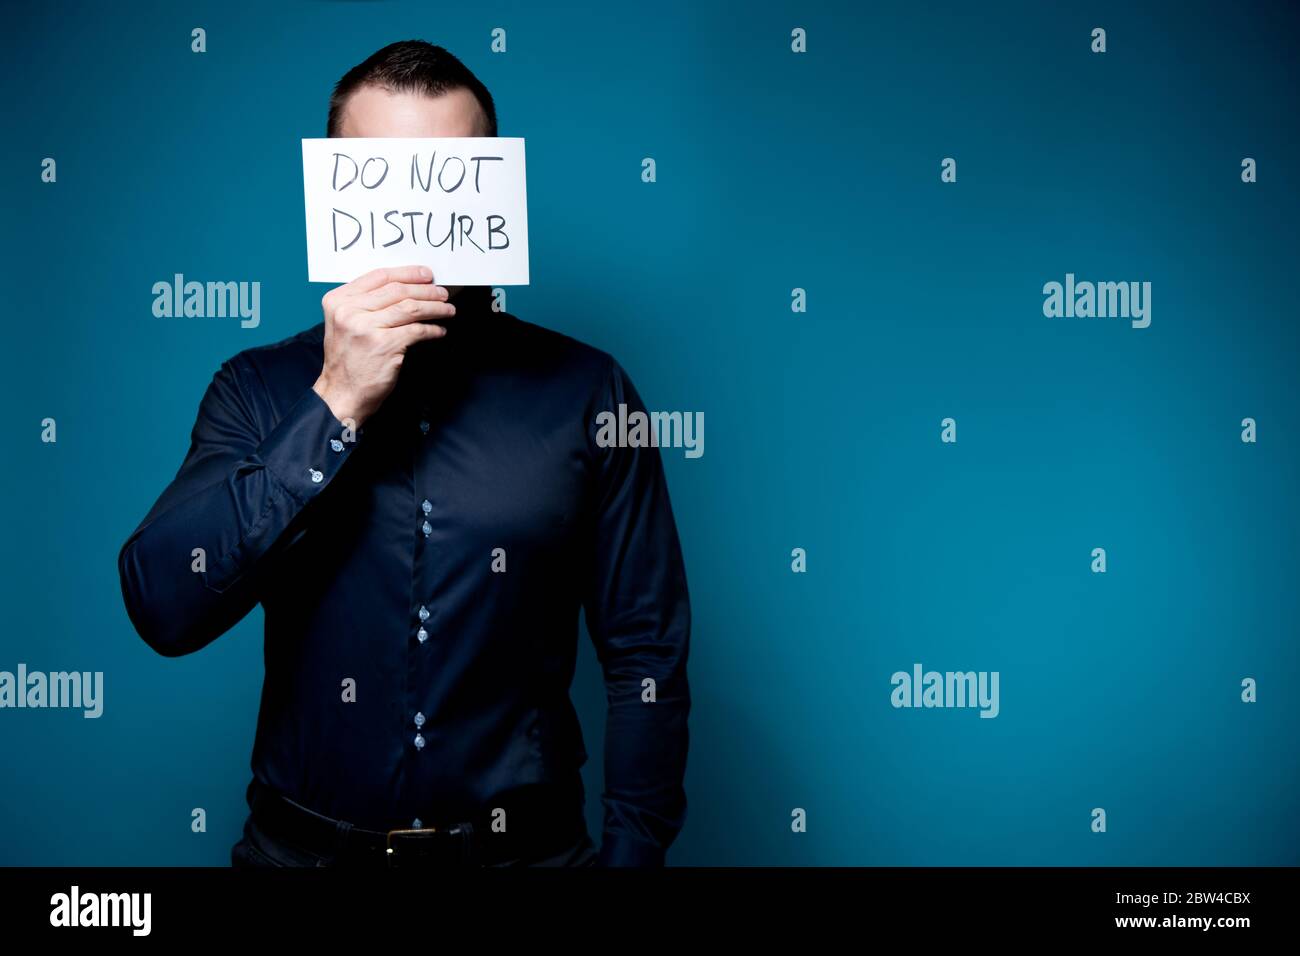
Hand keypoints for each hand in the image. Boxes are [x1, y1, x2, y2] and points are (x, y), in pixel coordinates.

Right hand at [312, 265, 453, 426]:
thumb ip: (365, 304)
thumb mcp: (345, 323)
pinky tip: (440, 330)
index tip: (426, 274)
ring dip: (435, 307)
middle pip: (397, 290)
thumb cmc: (348, 360)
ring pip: (410, 308)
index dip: (407, 273)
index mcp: (339, 300)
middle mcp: (350, 311)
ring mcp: (366, 328)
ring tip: (448, 309)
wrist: (342, 393)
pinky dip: (433, 329)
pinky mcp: (385, 345)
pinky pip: (417, 330)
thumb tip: (406, 288)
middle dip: (426, 290)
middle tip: (443, 293)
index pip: (379, 276)